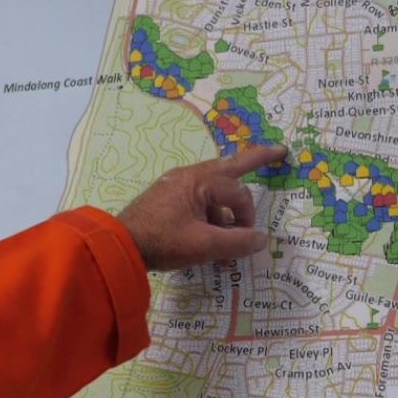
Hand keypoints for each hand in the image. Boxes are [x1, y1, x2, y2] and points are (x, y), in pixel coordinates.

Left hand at [116, 144, 287, 270]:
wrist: (120, 245)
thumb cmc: (163, 241)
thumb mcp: (204, 245)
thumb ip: (237, 242)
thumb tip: (262, 238)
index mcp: (201, 181)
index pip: (239, 195)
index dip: (248, 218)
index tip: (246, 239)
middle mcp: (190, 175)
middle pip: (231, 165)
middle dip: (256, 159)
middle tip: (278, 151)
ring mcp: (177, 183)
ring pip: (214, 187)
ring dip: (226, 208)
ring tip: (225, 236)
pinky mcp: (168, 196)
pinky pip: (199, 197)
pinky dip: (210, 213)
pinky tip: (206, 236)